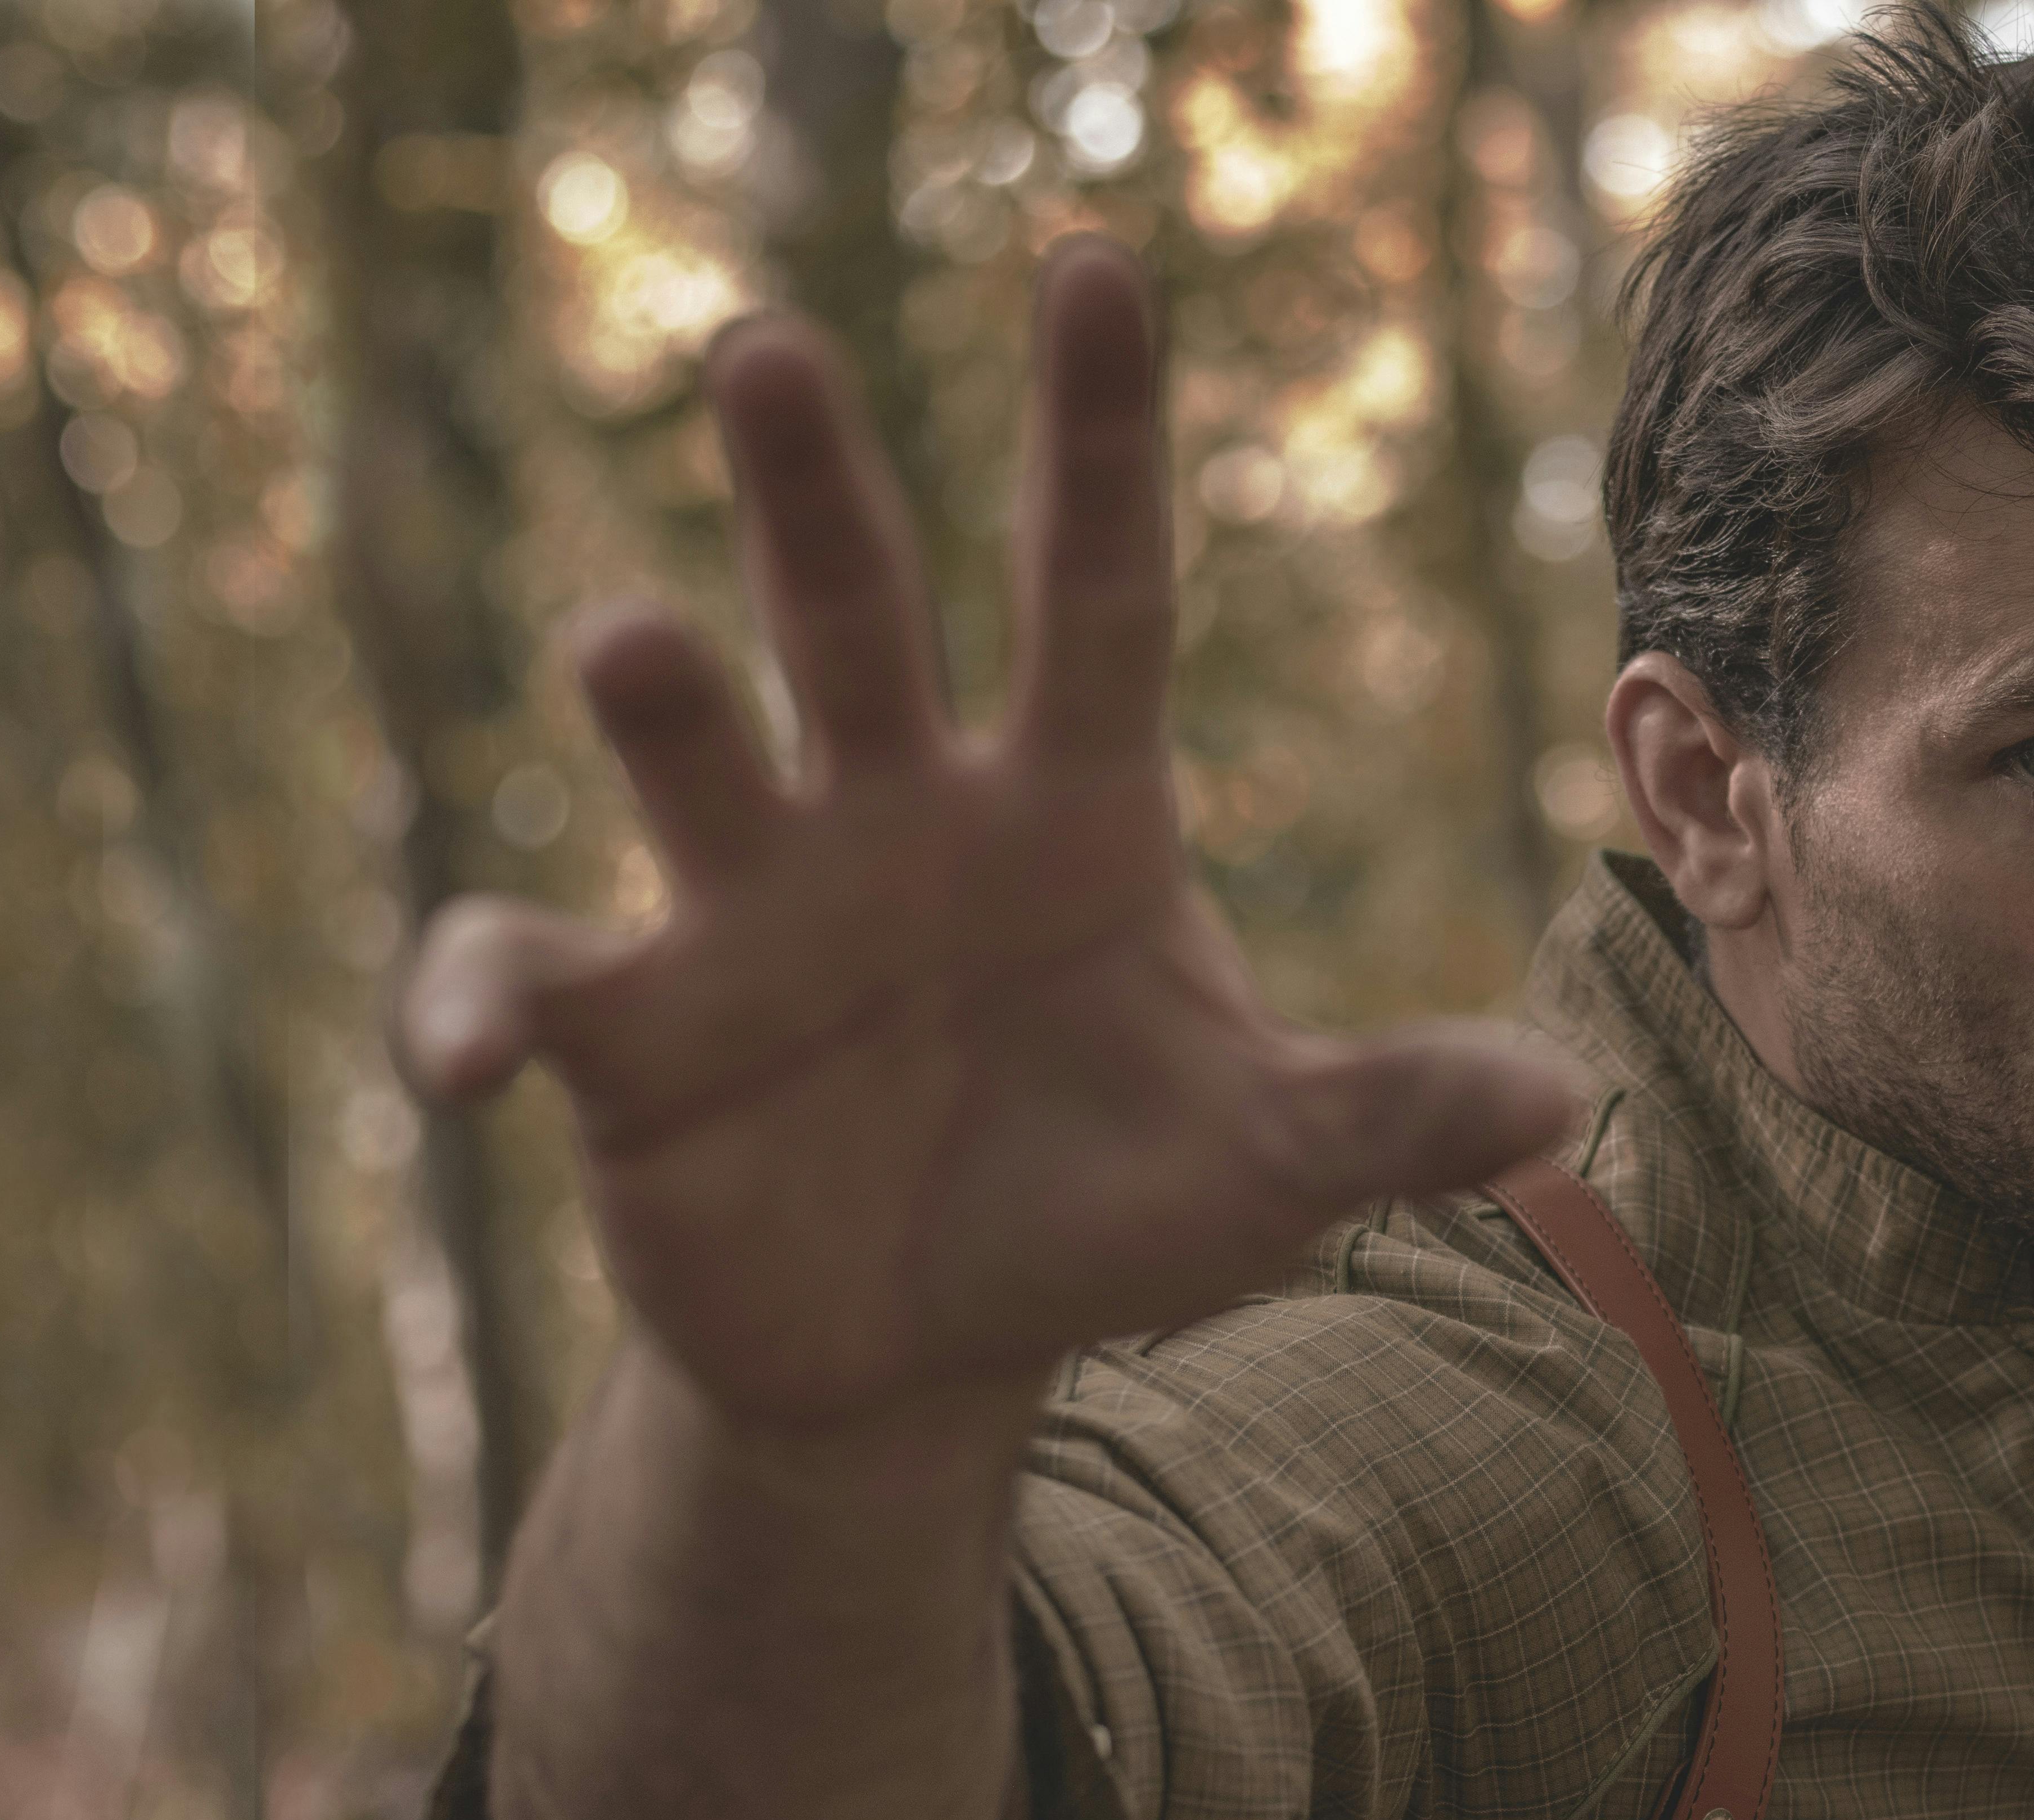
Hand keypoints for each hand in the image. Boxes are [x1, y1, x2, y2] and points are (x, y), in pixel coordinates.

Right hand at [394, 241, 1578, 1427]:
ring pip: (694, 760)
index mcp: (1067, 814)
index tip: (1093, 262)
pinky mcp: (626, 1031)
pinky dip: (482, 1000)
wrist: (925, 1343)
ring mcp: (745, 911)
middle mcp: (894, 818)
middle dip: (815, 495)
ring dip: (662, 701)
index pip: (1096, 592)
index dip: (1096, 436)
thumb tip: (1568, 1104)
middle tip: (771, 346)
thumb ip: (1392, 1121)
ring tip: (632, 640)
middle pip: (860, 619)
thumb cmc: (1101, 1211)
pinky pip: (527, 975)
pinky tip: (466, 1057)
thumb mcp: (1266, 1176)